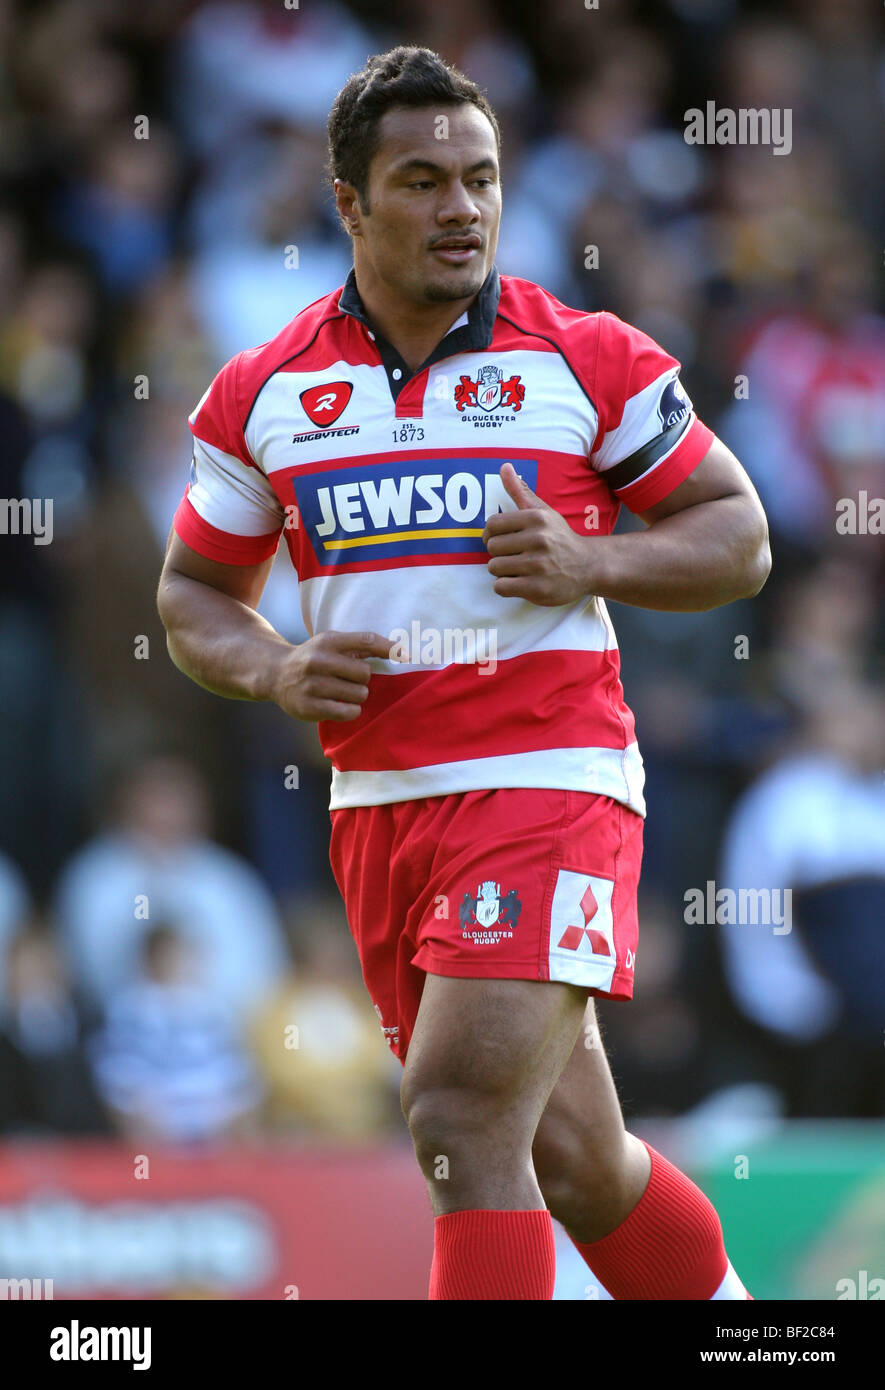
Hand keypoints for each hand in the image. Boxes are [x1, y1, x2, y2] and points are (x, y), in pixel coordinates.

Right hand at [270, 630, 398, 721]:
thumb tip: (402, 651)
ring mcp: (311, 685)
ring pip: (358, 694)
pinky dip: (351, 710)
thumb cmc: (315, 658)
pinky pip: (348, 712)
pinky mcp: (309, 707)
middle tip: (349, 679)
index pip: (366, 641)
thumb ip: (362, 646)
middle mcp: (317, 661)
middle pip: (364, 673)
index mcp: (327, 641)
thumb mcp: (332, 644)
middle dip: (362, 679)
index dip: (389, 648)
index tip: (406, 656)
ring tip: (342, 692)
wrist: (275, 674)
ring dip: (357, 696)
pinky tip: (341, 705)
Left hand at [483, 463, 594, 605]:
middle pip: (491, 547)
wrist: (588, 566)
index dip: (492, 534)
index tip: (501, 539)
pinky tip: (520, 582)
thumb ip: (520, 491)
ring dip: (502, 571)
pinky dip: (506, 586)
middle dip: (498, 553)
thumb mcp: (543, 511)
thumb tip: (504, 467)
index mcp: (536, 519)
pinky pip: (501, 587)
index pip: (492, 524)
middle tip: (514, 556)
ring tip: (519, 569)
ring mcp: (539, 565)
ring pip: (494, 567)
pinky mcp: (538, 588)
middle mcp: (538, 540)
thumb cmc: (559, 538)